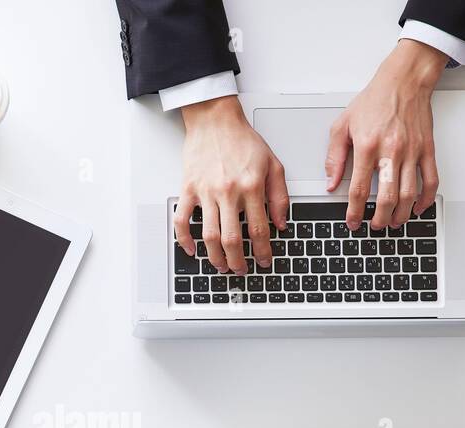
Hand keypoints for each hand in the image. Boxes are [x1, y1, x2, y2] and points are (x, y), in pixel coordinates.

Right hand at [175, 96, 288, 275]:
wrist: (215, 120)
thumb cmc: (243, 140)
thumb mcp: (273, 164)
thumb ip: (280, 196)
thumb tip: (281, 223)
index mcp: (252, 186)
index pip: (259, 230)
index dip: (262, 251)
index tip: (264, 261)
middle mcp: (229, 192)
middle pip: (232, 239)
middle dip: (238, 261)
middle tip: (242, 270)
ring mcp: (206, 192)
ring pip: (209, 235)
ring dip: (216, 257)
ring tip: (222, 266)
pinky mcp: (189, 189)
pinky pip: (183, 220)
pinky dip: (185, 239)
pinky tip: (192, 250)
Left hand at [325, 39, 447, 230]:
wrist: (404, 80)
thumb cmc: (374, 100)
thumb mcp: (343, 125)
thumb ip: (335, 157)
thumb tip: (331, 183)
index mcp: (367, 147)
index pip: (359, 189)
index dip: (355, 211)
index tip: (353, 222)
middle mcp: (391, 151)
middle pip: (387, 197)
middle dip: (380, 219)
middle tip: (375, 226)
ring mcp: (412, 151)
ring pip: (409, 194)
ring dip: (401, 214)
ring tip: (394, 222)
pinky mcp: (427, 149)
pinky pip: (431, 180)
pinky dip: (426, 199)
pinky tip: (417, 207)